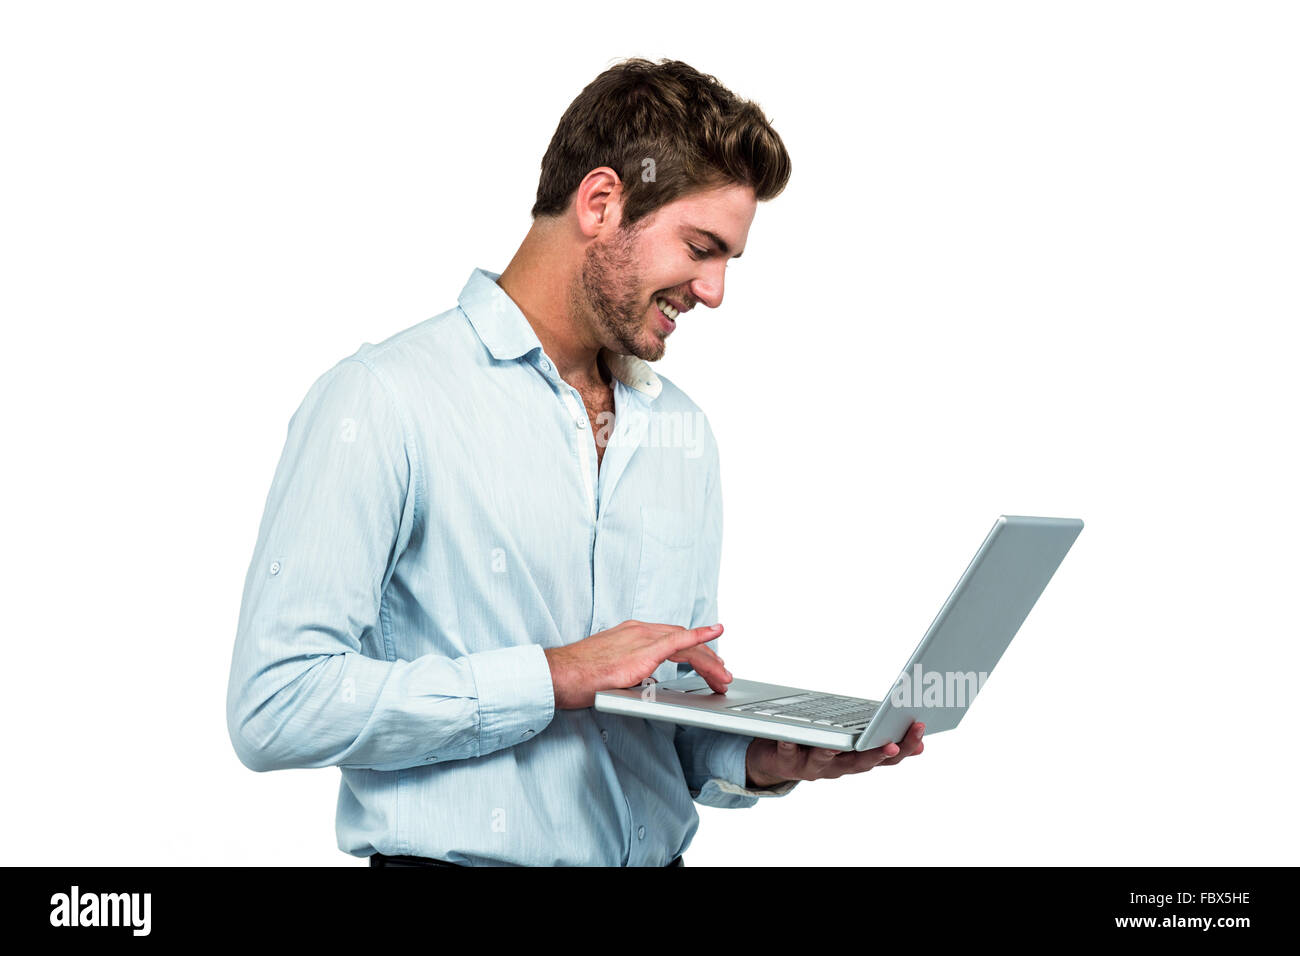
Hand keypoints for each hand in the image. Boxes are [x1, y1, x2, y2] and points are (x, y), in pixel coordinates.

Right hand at [544, 620, 731, 709]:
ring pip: (686, 645)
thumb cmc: (578, 676)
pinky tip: (715, 633)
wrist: (560, 675)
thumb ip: (630, 670)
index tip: (708, 663)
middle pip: (684, 642)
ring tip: (722, 677)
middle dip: (707, 659)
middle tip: (722, 676)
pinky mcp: (642, 651)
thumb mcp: (610, 670)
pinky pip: (678, 640)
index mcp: (631, 634)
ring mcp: (641, 639)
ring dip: (709, 661)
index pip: (671, 639)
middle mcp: (639, 631)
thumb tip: (644, 682)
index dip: (693, 650)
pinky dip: (699, 636)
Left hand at [744, 722, 925, 787]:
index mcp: (855, 759)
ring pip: (826, 761)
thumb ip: (876, 737)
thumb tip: (918, 733)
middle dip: (880, 753)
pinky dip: (790, 744)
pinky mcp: (786, 761)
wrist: (775, 761)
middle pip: (863, 763)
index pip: (887, 757)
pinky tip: (791, 736)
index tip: (920, 728)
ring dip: (835, 753)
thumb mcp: (850, 741)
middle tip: (895, 744)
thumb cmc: (817, 743)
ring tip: (842, 743)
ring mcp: (812, 766)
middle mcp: (837, 767)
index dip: (906, 746)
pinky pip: (788, 751)